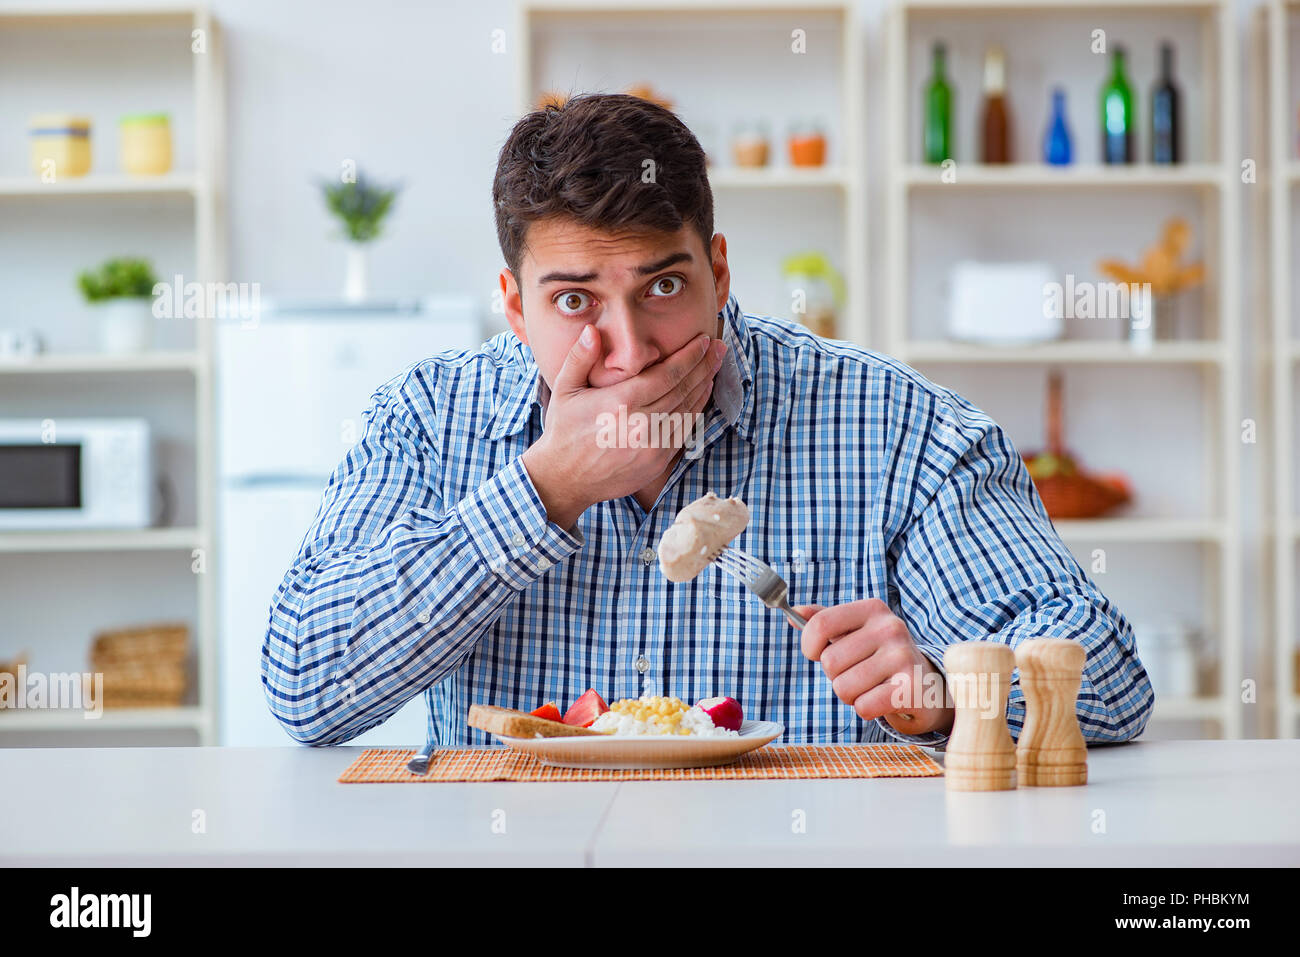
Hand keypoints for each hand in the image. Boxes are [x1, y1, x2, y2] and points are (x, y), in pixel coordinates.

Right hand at [523, 326, 725, 525]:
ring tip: (715, 367)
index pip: (668, 374)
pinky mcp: (657, 462)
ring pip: (689, 410)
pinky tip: (701, 397)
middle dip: (705, 366)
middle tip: (720, 348)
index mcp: (622, 403)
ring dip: (705, 387)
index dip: (690, 356)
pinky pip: (684, 431)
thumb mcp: (563, 390)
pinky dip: (696, 411)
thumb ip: (579, 358)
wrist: (565, 479)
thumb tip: (593, 330)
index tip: (704, 341)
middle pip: (684, 389)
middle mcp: (641, 424)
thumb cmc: (563, 431)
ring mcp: (652, 446)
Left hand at [792, 598, 954, 736]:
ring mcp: (903, 657)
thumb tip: (794, 613)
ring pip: (843, 688)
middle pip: (830, 662)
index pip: (821, 624)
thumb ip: (825, 622)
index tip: (817, 653)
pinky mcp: (912, 688)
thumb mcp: (855, 632)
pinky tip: (884, 699)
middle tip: (859, 673)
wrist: (928, 685)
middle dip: (836, 676)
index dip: (810, 645)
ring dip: (851, 695)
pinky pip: (863, 706)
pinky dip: (867, 709)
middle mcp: (890, 628)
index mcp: (872, 609)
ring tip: (872, 686)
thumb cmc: (881, 657)